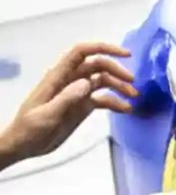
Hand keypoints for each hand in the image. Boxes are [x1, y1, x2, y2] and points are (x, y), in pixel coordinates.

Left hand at [0, 43, 137, 163]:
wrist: (22, 146)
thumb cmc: (28, 130)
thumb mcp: (46, 115)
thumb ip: (66, 98)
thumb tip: (87, 83)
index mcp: (58, 77)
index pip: (81, 53)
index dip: (103, 48)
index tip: (125, 55)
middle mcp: (70, 81)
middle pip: (97, 65)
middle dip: (116, 70)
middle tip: (132, 83)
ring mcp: (77, 93)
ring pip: (103, 81)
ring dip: (119, 86)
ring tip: (133, 97)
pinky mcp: (82, 106)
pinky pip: (103, 99)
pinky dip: (116, 102)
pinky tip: (126, 109)